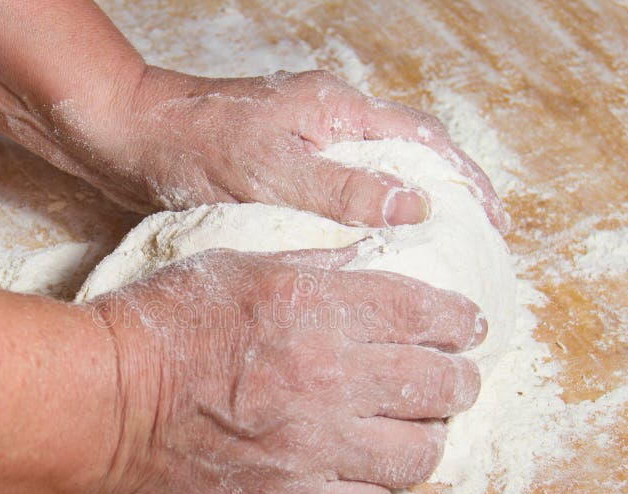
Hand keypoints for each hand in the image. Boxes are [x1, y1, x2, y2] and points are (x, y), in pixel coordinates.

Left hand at [75, 67, 509, 232]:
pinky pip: (342, 184)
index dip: (466, 180)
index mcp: (335, 109)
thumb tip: (416, 203)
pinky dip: (369, 211)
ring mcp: (306, 137)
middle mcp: (328, 117)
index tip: (496, 221)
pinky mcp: (283, 158)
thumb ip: (339, 188)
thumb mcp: (268, 170)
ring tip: (436, 250)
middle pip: (408, 152)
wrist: (131, 136)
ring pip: (376, 169)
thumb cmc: (193, 146)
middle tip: (475, 242)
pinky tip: (371, 243)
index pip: (423, 141)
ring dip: (411, 203)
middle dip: (448, 192)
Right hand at [89, 245, 484, 493]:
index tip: (466, 326)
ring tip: (412, 431)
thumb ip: (311, 264)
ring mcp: (313, 448)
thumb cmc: (163, 322)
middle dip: (458, 380)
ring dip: (425, 439)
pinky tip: (364, 477)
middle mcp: (330, 378)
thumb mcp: (237, 266)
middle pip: (441, 387)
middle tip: (450, 380)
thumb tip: (368, 259)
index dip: (460, 320)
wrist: (105, 400)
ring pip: (419, 456)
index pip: (428, 313)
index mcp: (319, 310)